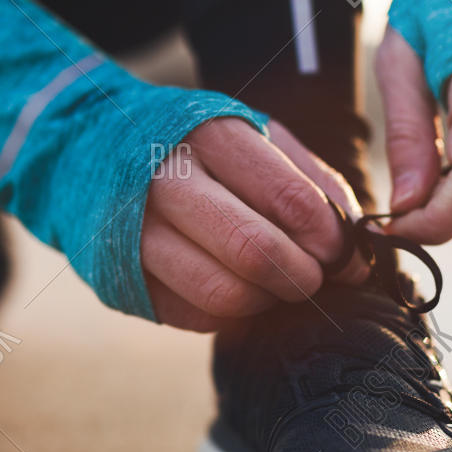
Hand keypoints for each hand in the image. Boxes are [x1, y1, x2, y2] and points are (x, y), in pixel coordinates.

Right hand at [142, 117, 369, 331]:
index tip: (344, 255)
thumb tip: (356, 243)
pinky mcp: (125, 277)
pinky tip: (237, 287)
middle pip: (254, 251)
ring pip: (224, 293)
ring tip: (275, 284)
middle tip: (315, 279)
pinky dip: (231, 313)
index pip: (290, 200)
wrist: (95, 147)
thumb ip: (310, 181)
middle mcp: (166, 182)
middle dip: (302, 277)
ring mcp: (137, 233)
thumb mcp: (254, 135)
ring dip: (267, 300)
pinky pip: (197, 316)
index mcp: (209, 137)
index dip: (329, 239)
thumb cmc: (197, 145)